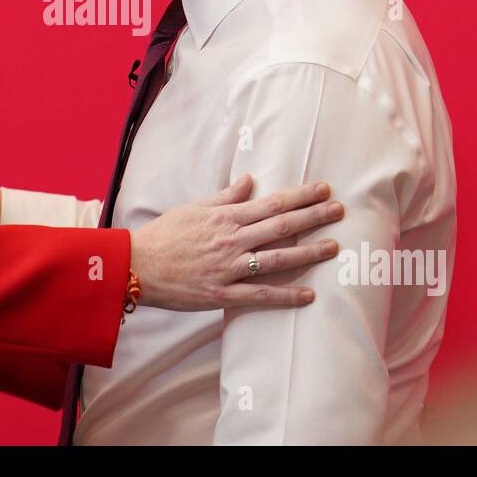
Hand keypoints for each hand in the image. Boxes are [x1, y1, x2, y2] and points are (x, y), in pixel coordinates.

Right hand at [129, 174, 342, 310]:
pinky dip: (285, 295)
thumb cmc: (164, 235)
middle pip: (281, 226)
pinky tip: (308, 295)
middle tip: (339, 210)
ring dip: (308, 253)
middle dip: (313, 217)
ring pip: (277, 259)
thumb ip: (225, 197)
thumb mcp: (193, 208)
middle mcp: (232, 240)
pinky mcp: (222, 293)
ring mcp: (229, 267)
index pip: (271, 203)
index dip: (300, 196)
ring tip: (333, 247)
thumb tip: (249, 180)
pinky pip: (260, 294)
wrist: (137, 265)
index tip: (323, 189)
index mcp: (225, 217)